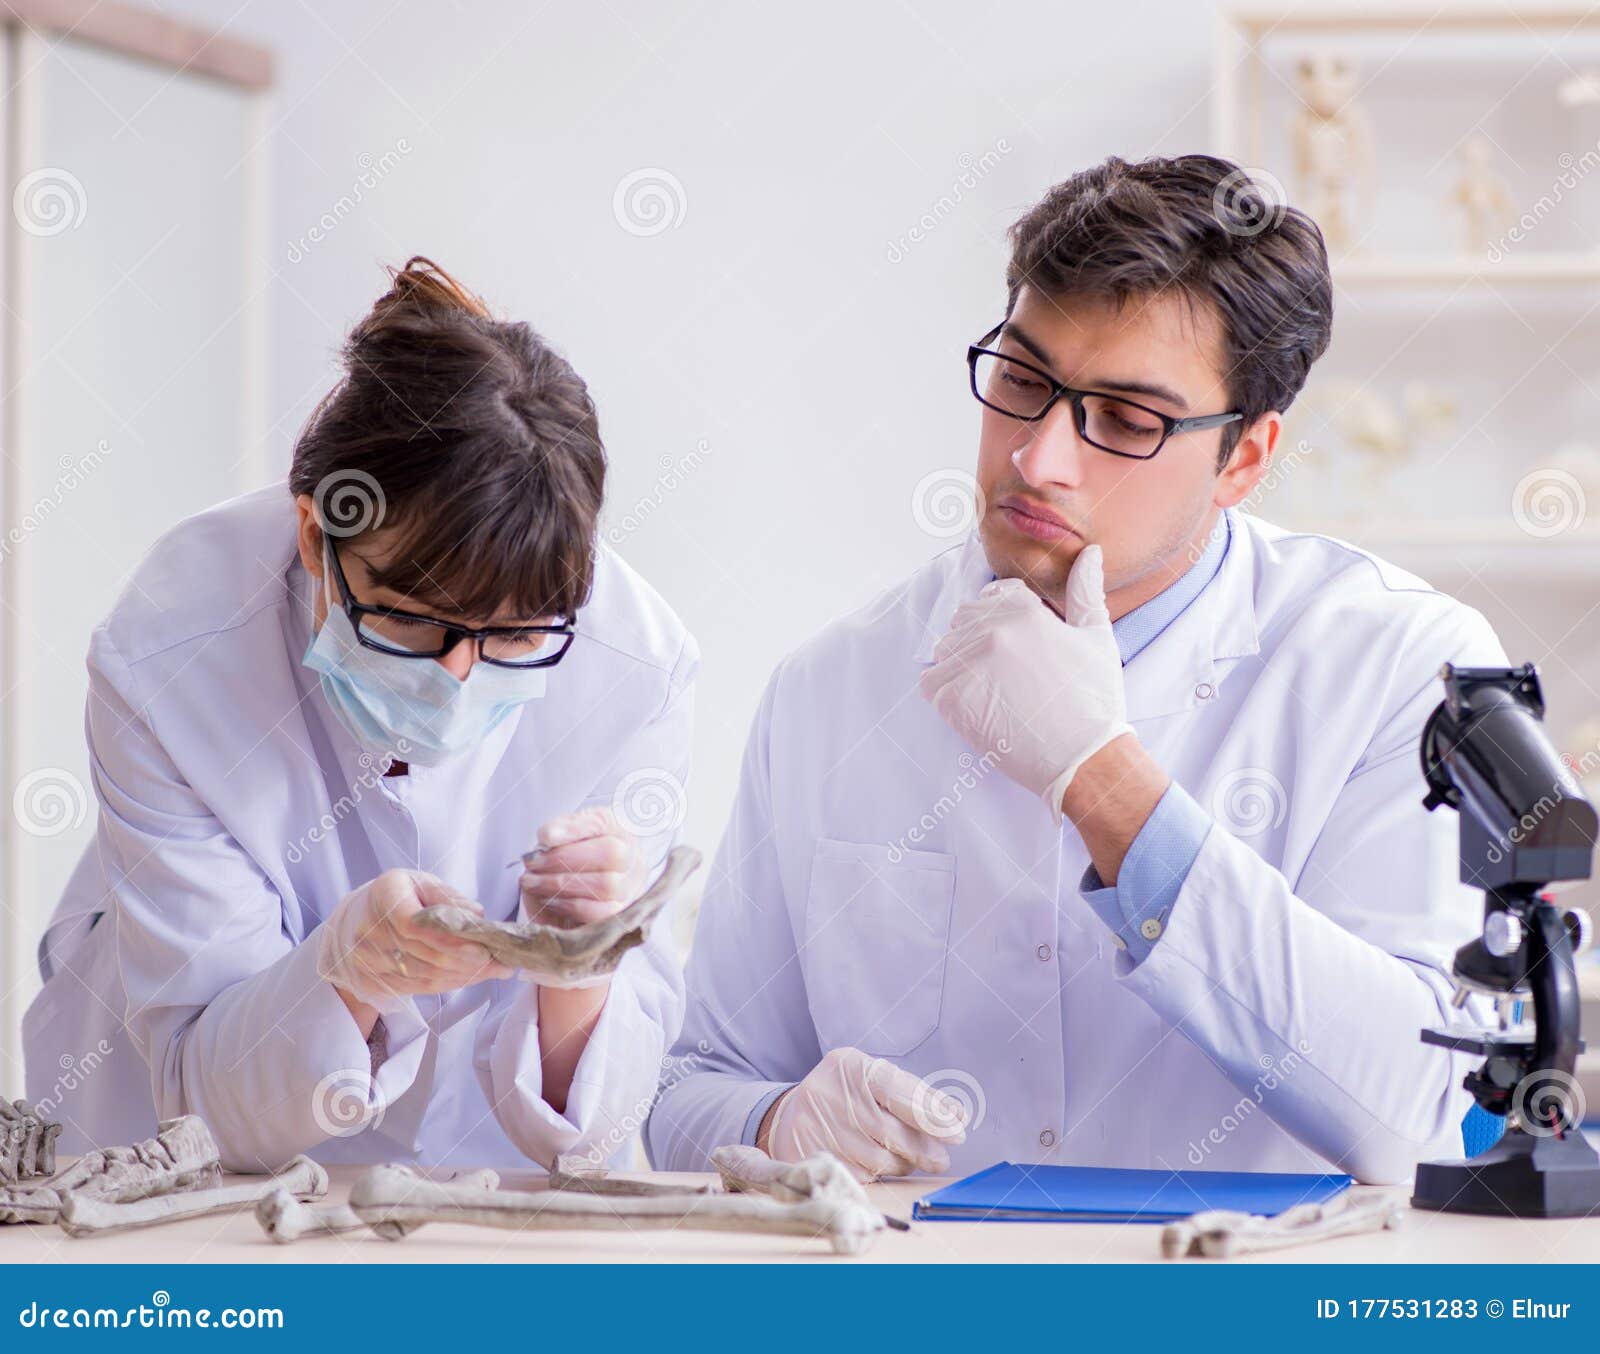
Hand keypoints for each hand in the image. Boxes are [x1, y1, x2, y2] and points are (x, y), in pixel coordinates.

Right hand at [316, 870, 512, 1012]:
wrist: (358, 918)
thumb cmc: (399, 895)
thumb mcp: (423, 882)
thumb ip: (448, 897)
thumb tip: (476, 915)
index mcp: (384, 897)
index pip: (415, 926)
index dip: (450, 942)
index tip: (483, 949)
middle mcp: (369, 932)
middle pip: (425, 957)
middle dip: (470, 964)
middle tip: (503, 963)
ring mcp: (368, 961)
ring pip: (425, 977)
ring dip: (465, 977)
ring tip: (495, 971)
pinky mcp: (373, 981)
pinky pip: (418, 988)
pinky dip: (449, 984)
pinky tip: (471, 978)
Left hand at [519, 806, 647, 926]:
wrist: (575, 886)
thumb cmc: (571, 858)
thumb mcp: (566, 835)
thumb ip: (560, 829)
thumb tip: (549, 836)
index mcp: (621, 830)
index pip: (606, 822)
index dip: (575, 828)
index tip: (544, 836)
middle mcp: (634, 857)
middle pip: (609, 855)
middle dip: (562, 861)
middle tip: (532, 865)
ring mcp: (632, 888)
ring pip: (605, 886)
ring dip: (561, 884)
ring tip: (535, 883)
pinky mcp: (621, 915)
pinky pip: (600, 913)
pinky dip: (570, 906)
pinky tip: (552, 900)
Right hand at [760, 1047, 968, 1181]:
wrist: (792, 1113)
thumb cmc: (847, 1094)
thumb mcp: (873, 1079)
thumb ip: (912, 1095)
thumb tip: (955, 1117)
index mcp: (850, 1066)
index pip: (897, 1091)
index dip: (931, 1114)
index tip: (957, 1132)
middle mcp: (828, 1094)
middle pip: (889, 1131)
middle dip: (923, 1149)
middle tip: (940, 1158)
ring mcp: (816, 1127)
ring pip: (878, 1158)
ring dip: (903, 1163)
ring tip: (909, 1159)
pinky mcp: (810, 1157)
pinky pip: (860, 1175)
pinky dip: (878, 1174)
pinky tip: (879, 1164)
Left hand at [918, 544, 1132, 813]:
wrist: (1085, 758)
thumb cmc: (1095, 700)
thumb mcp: (1097, 637)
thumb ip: (1086, 590)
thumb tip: (1091, 552)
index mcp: (1023, 608)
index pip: (990, 596)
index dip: (1001, 621)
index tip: (1016, 650)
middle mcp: (991, 629)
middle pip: (963, 622)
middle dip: (979, 643)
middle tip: (1007, 678)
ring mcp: (969, 663)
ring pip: (944, 652)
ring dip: (960, 669)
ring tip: (994, 694)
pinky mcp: (952, 698)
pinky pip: (931, 684)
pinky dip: (946, 695)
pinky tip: (975, 709)